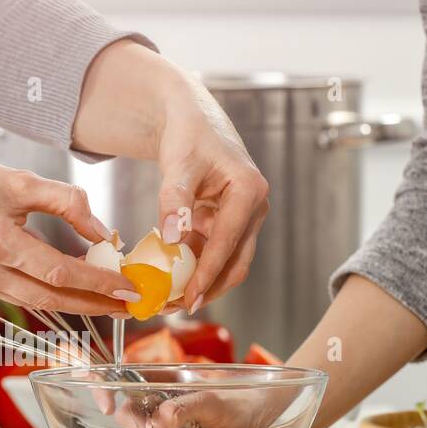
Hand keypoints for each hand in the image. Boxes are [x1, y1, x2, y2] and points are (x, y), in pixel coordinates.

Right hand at [0, 146, 139, 314]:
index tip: (129, 287)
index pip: (60, 272)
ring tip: (109, 301)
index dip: (99, 282)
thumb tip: (104, 234)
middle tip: (128, 306)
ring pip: (36, 303)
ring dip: (75, 304)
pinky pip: (20, 296)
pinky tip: (73, 288)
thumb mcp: (21, 180)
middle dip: (94, 305)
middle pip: (51, 299)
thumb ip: (68, 203)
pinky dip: (50, 294)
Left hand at [72, 41, 269, 312]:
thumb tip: (173, 240)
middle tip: (178, 309)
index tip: (187, 300)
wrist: (190, 118)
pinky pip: (215, 253)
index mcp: (249, 192)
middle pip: (236, 262)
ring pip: (228, 262)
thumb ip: (175, 200)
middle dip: (208, 289)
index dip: (206, 276)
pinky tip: (171, 281)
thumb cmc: (187, 134)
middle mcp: (254, 207)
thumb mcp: (178, 164)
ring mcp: (244, 217)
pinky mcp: (229, 221)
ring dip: (202, 283)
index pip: (227, 244)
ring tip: (171, 302)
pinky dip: (196, 268)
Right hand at [107, 373, 300, 427]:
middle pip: (137, 424)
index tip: (106, 404)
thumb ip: (182, 410)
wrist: (260, 413)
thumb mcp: (210, 402)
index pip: (119, 385)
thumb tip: (157, 423)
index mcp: (159, 382)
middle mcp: (157, 402)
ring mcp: (167, 422)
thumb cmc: (237, 398)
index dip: (103, 391)